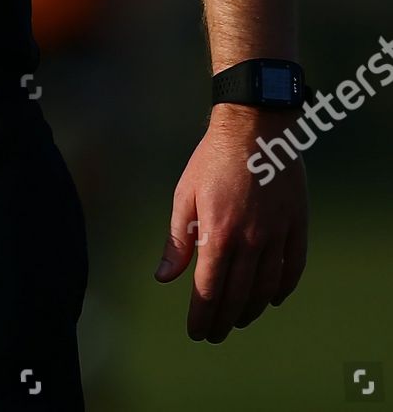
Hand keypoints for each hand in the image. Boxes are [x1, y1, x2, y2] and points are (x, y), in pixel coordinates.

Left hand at [154, 106, 307, 341]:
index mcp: (218, 233)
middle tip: (213, 333)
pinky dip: (283, 288)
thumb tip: (164, 278)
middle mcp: (250, 240)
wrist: (255, 127)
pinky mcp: (296, 225)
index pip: (208, 289)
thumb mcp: (185, 194)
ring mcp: (277, 234)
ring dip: (251, 309)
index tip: (195, 331)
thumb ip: (177, 240)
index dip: (201, 314)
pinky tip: (273, 297)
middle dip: (222, 320)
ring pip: (266, 288)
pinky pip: (293, 267)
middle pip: (237, 295)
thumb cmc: (212, 159)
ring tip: (238, 319)